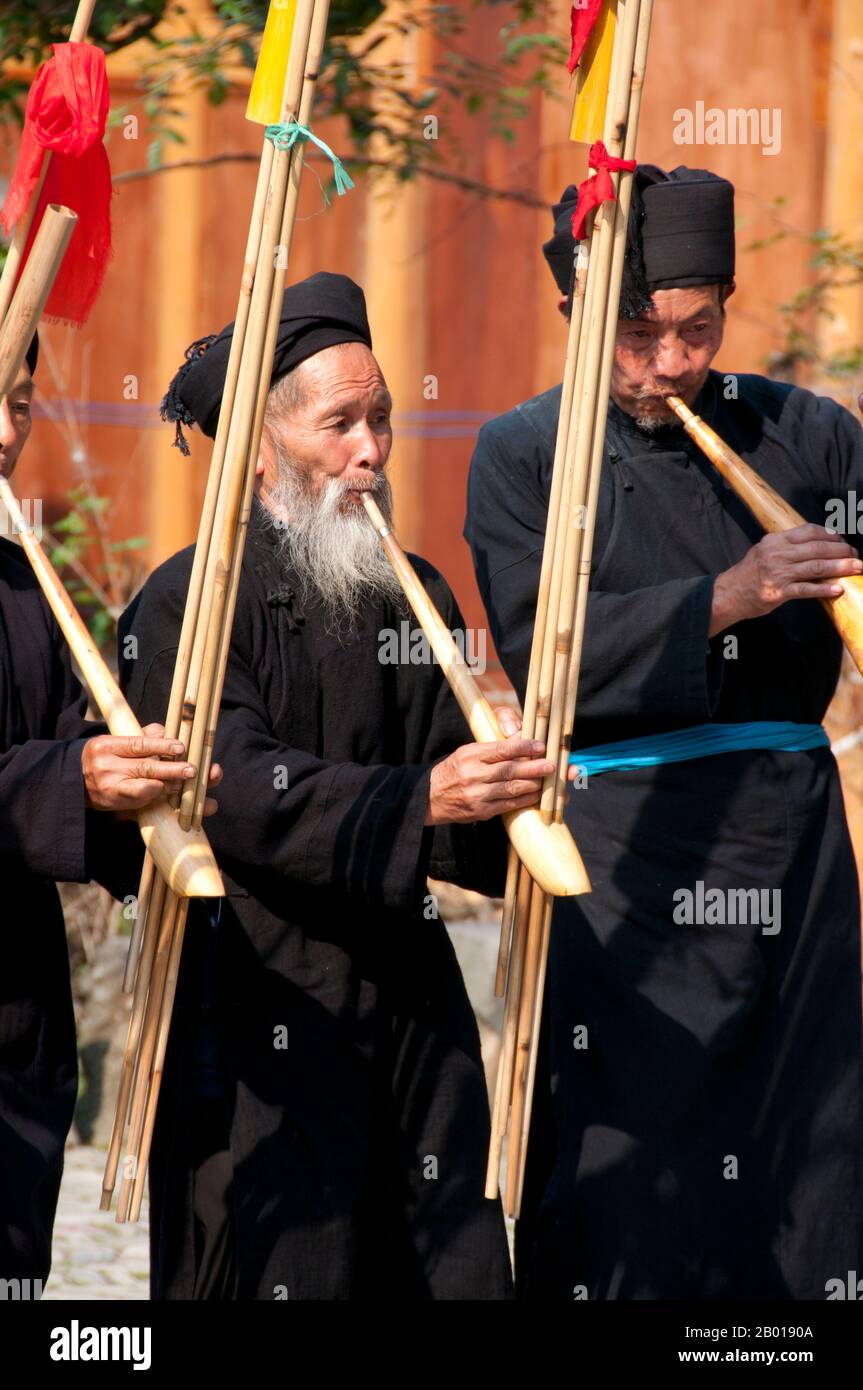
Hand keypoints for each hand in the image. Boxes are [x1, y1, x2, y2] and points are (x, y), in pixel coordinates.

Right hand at [82, 722, 222, 814]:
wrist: (75, 781)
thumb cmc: (104, 757)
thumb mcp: (116, 742)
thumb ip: (142, 736)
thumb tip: (165, 732)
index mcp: (108, 745)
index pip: (138, 744)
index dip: (161, 746)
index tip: (181, 747)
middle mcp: (107, 766)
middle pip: (145, 767)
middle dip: (171, 769)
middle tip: (192, 770)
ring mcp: (109, 787)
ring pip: (145, 786)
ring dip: (168, 785)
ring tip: (184, 782)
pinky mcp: (112, 804)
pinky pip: (138, 801)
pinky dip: (155, 797)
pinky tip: (166, 793)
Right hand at [425, 718, 553, 825]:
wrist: (429, 797)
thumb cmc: (455, 770)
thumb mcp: (469, 752)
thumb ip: (495, 747)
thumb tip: (523, 737)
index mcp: (470, 755)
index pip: (500, 749)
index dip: (522, 746)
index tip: (540, 745)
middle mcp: (473, 774)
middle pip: (509, 770)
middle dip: (534, 767)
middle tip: (552, 765)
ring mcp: (476, 795)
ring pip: (511, 789)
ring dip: (533, 784)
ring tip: (550, 779)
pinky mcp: (480, 811)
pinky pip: (508, 805)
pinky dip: (525, 800)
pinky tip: (537, 795)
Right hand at [709, 523, 862, 635]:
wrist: (727, 595)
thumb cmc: (749, 574)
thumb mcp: (764, 551)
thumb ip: (786, 546)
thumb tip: (815, 544)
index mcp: (775, 540)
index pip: (809, 531)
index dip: (831, 535)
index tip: (843, 540)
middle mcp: (777, 554)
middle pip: (817, 549)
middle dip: (842, 551)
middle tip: (856, 555)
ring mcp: (777, 573)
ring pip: (816, 567)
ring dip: (840, 568)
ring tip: (856, 568)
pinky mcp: (777, 592)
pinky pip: (806, 589)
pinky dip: (824, 589)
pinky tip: (838, 589)